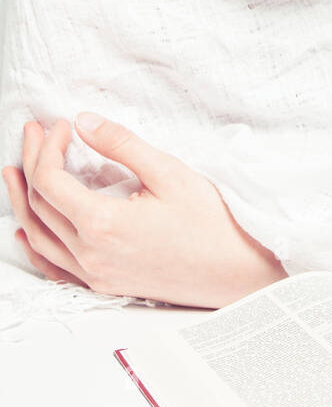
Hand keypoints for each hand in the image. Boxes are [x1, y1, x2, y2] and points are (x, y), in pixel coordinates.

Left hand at [1, 115, 287, 308]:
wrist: (234, 273)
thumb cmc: (210, 223)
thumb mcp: (168, 172)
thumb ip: (121, 145)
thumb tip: (84, 122)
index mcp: (102, 224)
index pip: (50, 181)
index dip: (46, 148)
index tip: (60, 125)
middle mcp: (90, 254)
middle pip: (39, 204)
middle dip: (32, 163)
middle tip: (35, 133)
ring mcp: (94, 273)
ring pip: (39, 235)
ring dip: (22, 200)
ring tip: (15, 171)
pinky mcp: (104, 285)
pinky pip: (53, 267)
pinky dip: (35, 245)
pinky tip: (27, 231)